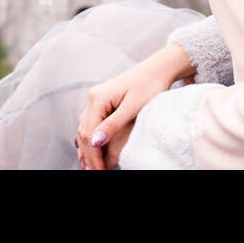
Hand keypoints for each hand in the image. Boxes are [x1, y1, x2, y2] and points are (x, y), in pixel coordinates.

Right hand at [75, 47, 186, 169]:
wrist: (159, 68)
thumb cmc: (150, 85)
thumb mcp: (133, 107)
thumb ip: (113, 125)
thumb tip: (95, 142)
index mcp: (98, 98)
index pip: (89, 133)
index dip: (94, 155)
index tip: (100, 172)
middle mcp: (93, 97)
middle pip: (84, 132)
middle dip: (89, 155)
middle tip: (95, 173)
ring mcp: (97, 98)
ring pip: (85, 128)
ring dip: (88, 149)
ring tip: (91, 167)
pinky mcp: (103, 101)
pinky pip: (91, 123)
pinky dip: (90, 138)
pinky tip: (91, 149)